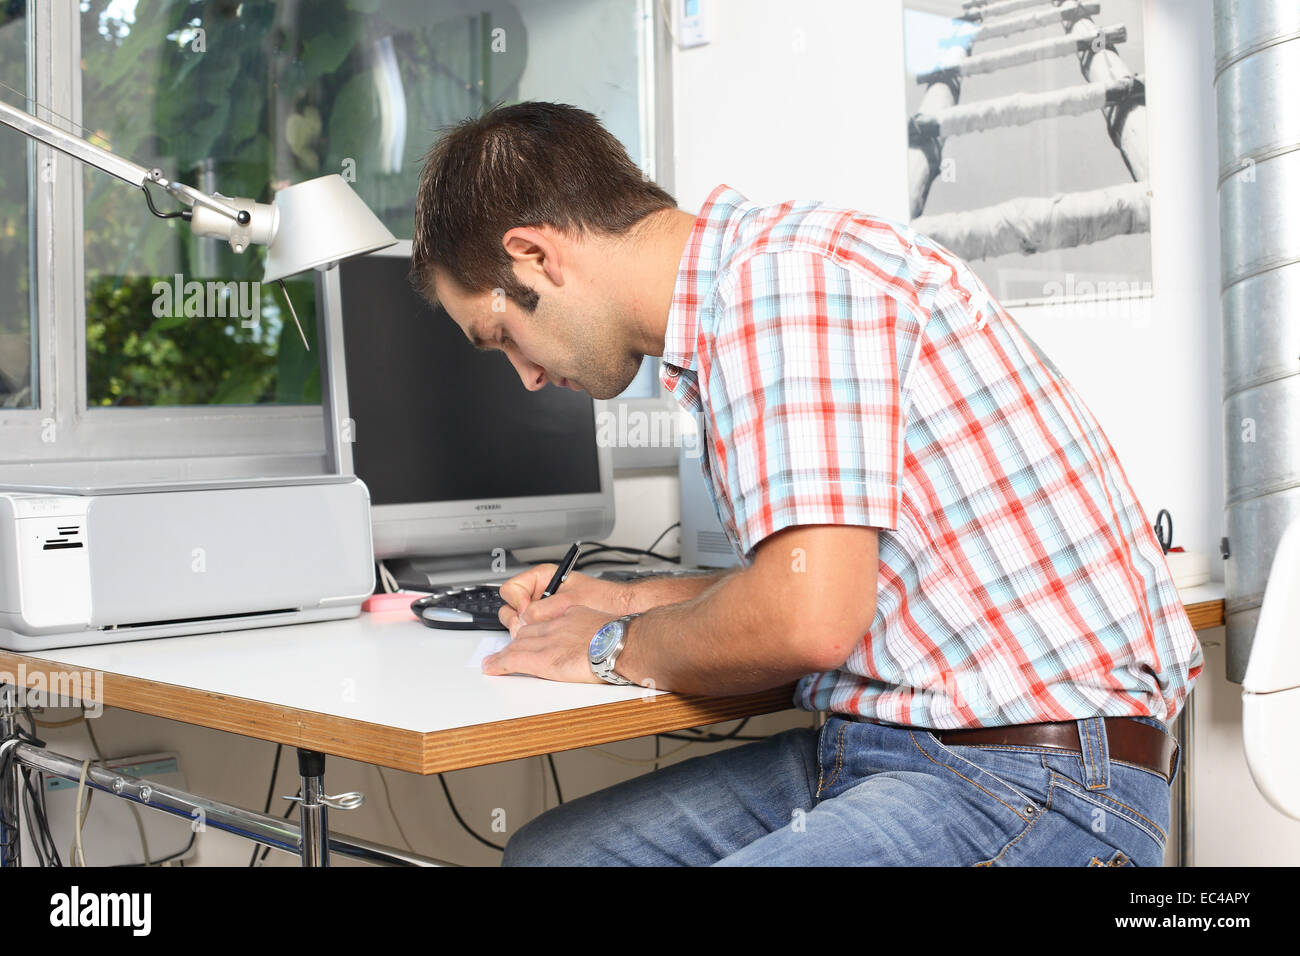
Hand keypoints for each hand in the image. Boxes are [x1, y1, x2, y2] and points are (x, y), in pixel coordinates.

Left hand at [482, 604, 617, 682]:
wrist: (624, 644)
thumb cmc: (623, 639)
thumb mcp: (608, 625)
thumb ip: (598, 631)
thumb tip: (604, 645)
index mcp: (573, 615)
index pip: (545, 620)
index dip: (532, 629)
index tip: (528, 635)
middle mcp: (557, 625)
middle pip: (527, 631)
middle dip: (514, 641)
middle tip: (506, 651)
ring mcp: (549, 641)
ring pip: (517, 644)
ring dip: (503, 654)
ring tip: (493, 662)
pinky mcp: (544, 659)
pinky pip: (514, 660)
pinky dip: (500, 664)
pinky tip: (491, 667)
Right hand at [495, 564, 628, 632]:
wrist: (622, 611)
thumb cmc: (604, 599)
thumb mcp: (570, 601)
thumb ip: (544, 609)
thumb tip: (524, 620)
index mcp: (542, 578)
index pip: (512, 588)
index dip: (516, 601)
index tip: (525, 611)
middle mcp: (540, 594)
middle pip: (510, 607)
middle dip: (516, 619)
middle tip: (527, 628)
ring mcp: (544, 611)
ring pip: (520, 623)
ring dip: (524, 631)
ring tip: (539, 636)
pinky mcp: (550, 626)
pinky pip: (533, 633)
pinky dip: (535, 639)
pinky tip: (547, 642)